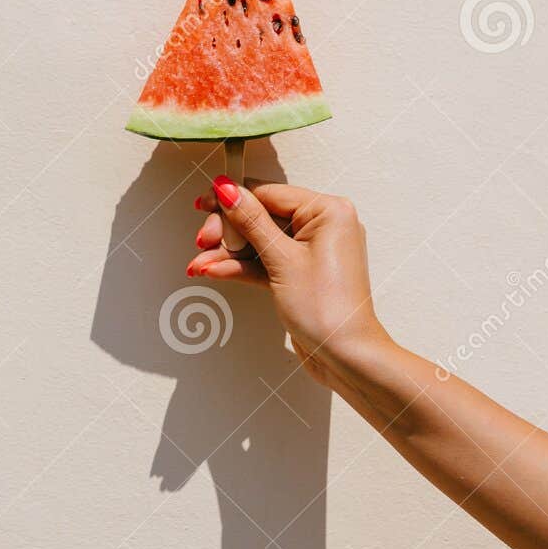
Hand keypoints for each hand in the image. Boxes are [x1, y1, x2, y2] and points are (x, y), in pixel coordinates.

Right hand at [188, 180, 391, 389]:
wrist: (345, 358)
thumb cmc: (328, 310)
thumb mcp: (282, 260)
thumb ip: (251, 221)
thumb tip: (228, 189)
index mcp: (328, 212)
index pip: (269, 194)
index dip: (233, 200)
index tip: (205, 203)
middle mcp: (322, 226)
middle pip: (261, 216)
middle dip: (228, 231)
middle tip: (204, 241)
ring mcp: (311, 251)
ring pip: (259, 241)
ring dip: (228, 252)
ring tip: (201, 263)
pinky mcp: (300, 273)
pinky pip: (266, 261)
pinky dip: (241, 266)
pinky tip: (215, 270)